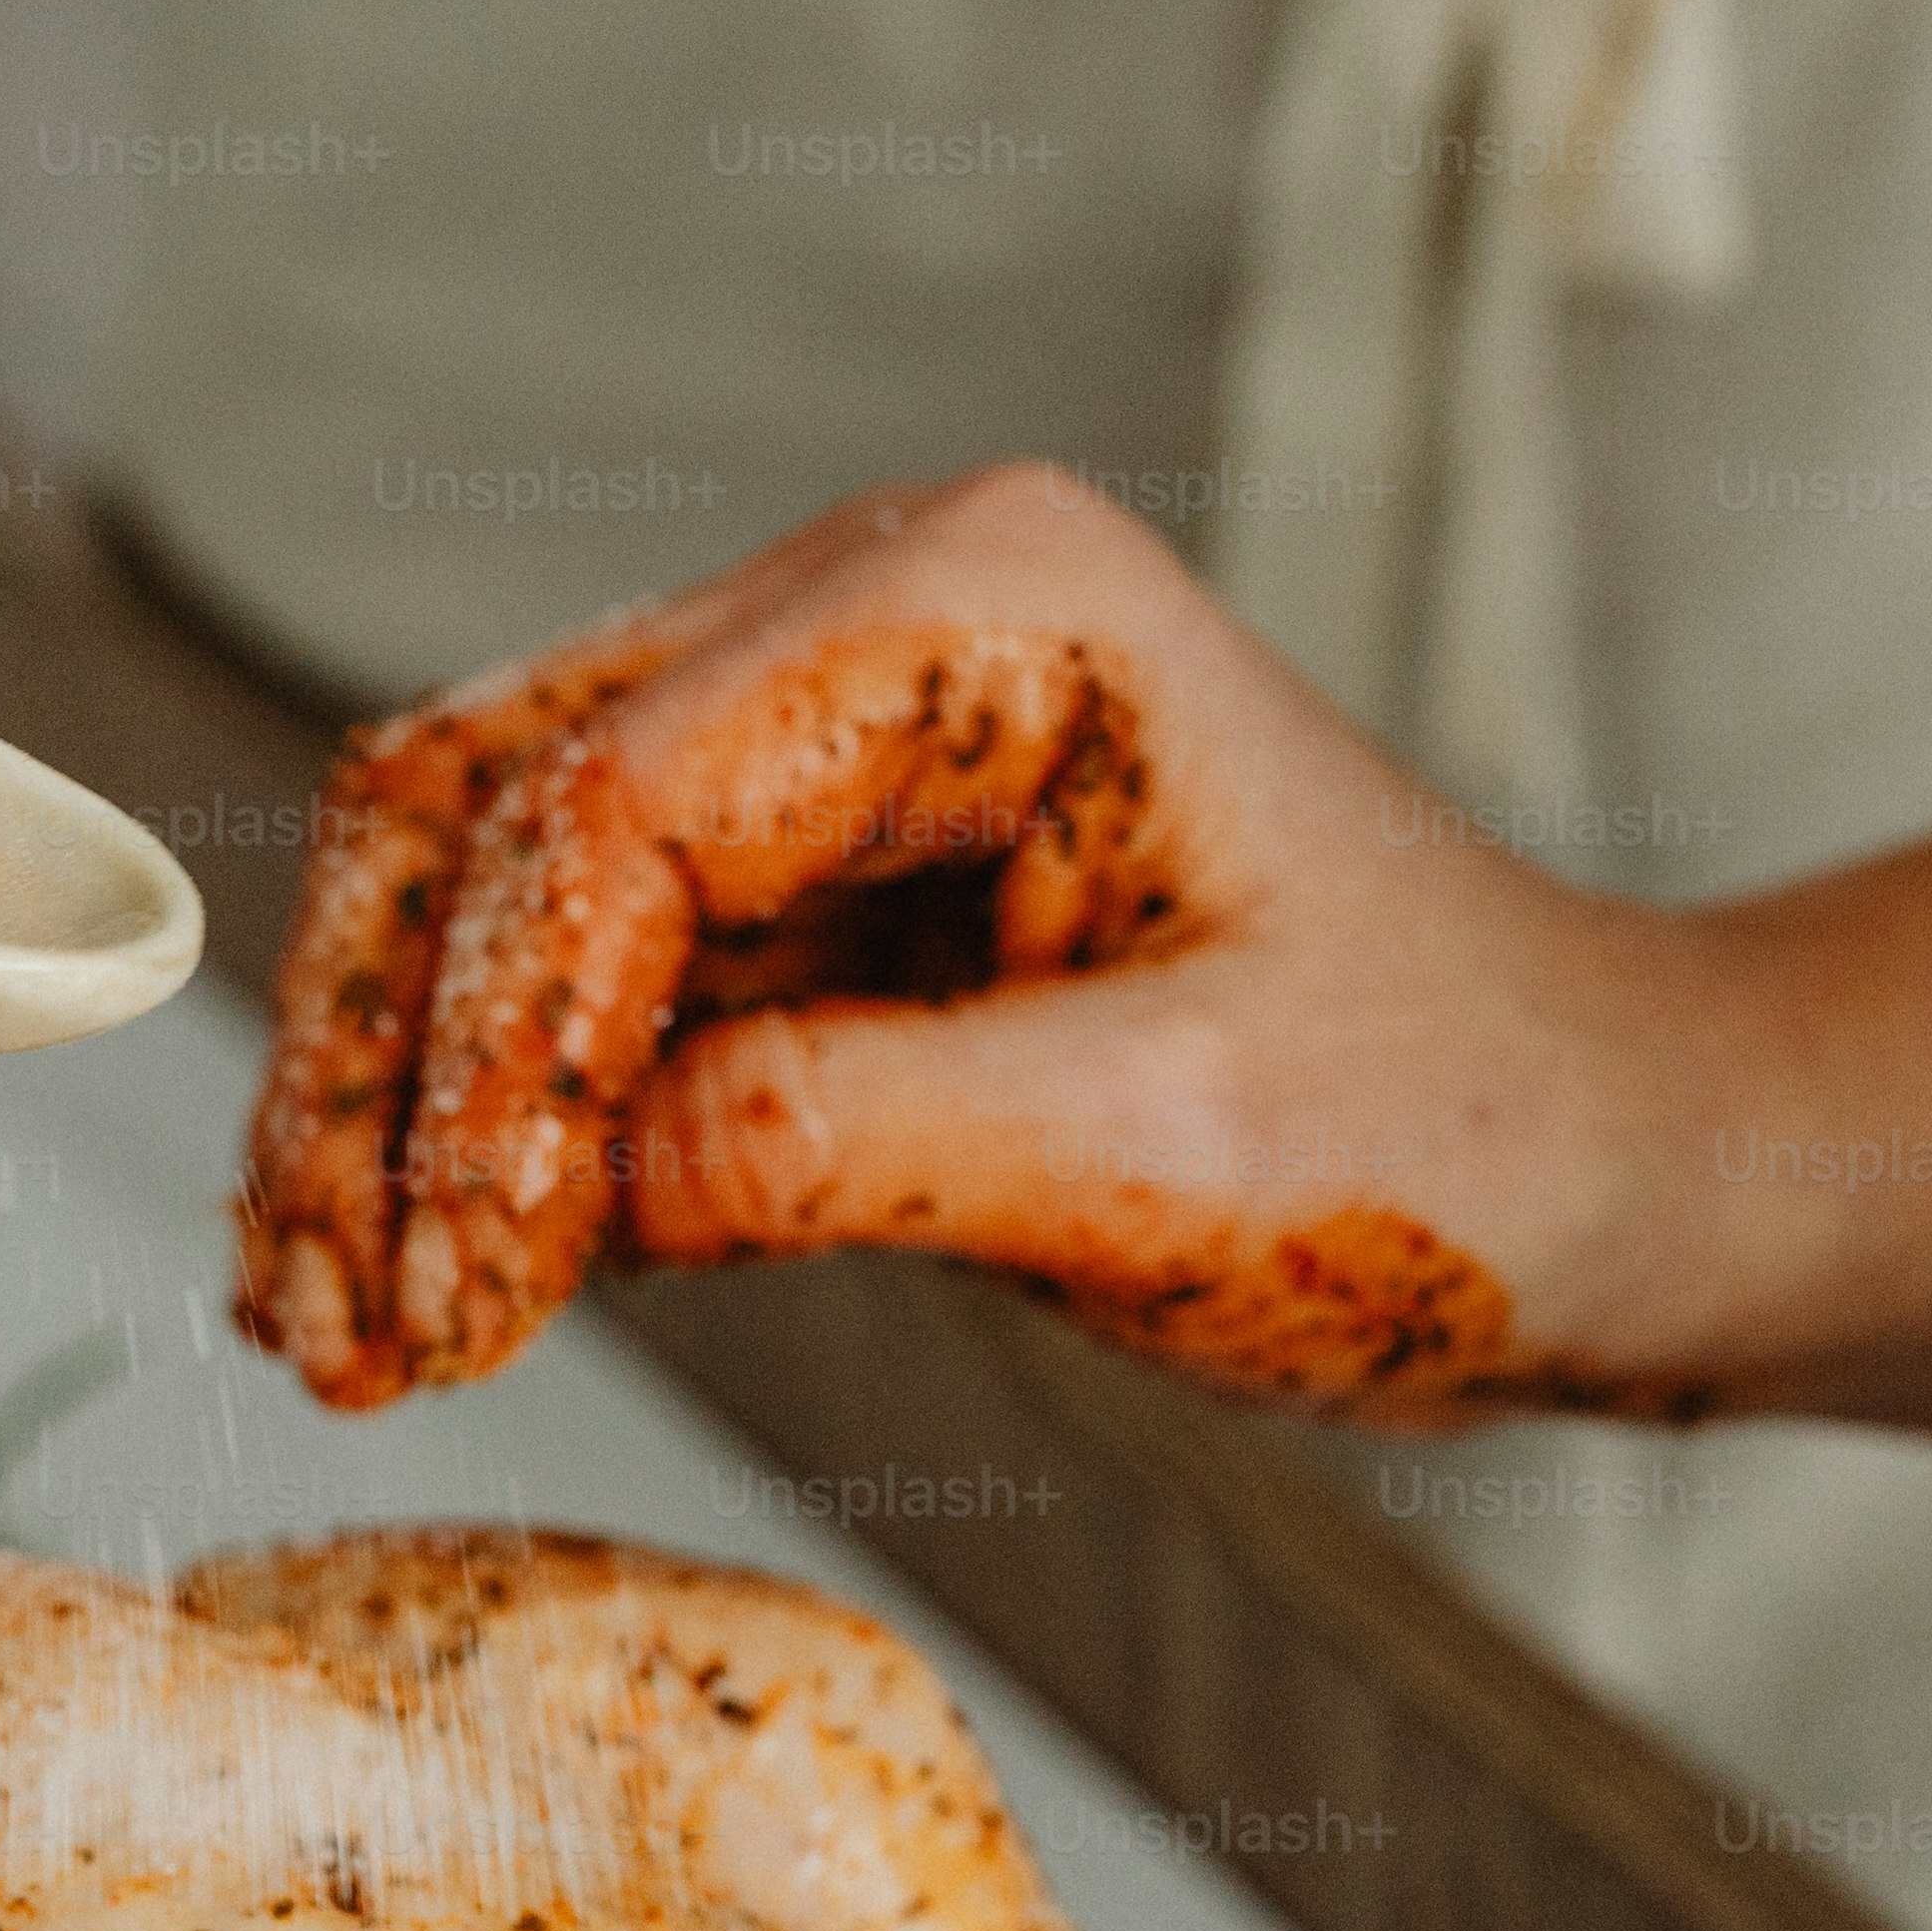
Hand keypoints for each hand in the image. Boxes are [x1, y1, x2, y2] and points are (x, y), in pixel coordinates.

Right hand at [233, 466, 1714, 1422]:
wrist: (1606, 1173)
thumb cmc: (1461, 1133)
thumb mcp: (1174, 1153)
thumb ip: (852, 1141)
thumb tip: (569, 1193)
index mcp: (984, 600)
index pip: (615, 801)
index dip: (491, 1057)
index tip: (450, 1294)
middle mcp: (868, 616)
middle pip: (484, 804)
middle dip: (376, 1075)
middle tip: (325, 1323)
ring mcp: (818, 743)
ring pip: (479, 889)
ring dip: (382, 1111)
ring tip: (325, 1330)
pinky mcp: (804, 885)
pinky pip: (565, 984)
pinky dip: (468, 1135)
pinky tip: (406, 1290)